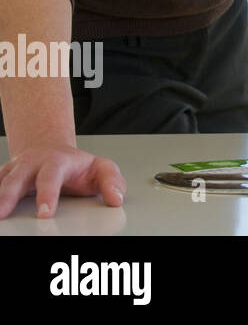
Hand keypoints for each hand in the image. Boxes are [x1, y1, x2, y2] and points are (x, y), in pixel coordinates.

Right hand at [0, 144, 125, 219]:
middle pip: (17, 178)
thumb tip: (116, 200)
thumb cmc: (78, 167)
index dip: (47, 195)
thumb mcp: (101, 169)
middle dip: (9, 195)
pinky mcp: (2, 177)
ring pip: (1, 181)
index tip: (44, 214)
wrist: (53, 152)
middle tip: (3, 214)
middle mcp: (32, 163)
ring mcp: (15, 170)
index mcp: (58, 161)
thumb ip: (112, 182)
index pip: (51, 177)